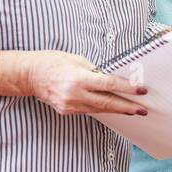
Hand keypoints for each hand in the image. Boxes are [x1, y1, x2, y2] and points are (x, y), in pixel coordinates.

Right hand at [24, 51, 147, 115]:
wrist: (29, 75)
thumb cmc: (52, 62)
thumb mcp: (77, 60)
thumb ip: (96, 72)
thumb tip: (113, 80)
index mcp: (79, 79)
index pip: (109, 85)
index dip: (128, 89)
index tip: (141, 91)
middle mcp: (75, 95)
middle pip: (108, 103)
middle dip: (127, 106)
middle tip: (142, 110)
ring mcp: (70, 105)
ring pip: (100, 109)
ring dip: (117, 110)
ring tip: (132, 110)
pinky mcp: (67, 110)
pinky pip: (89, 110)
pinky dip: (102, 109)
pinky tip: (113, 109)